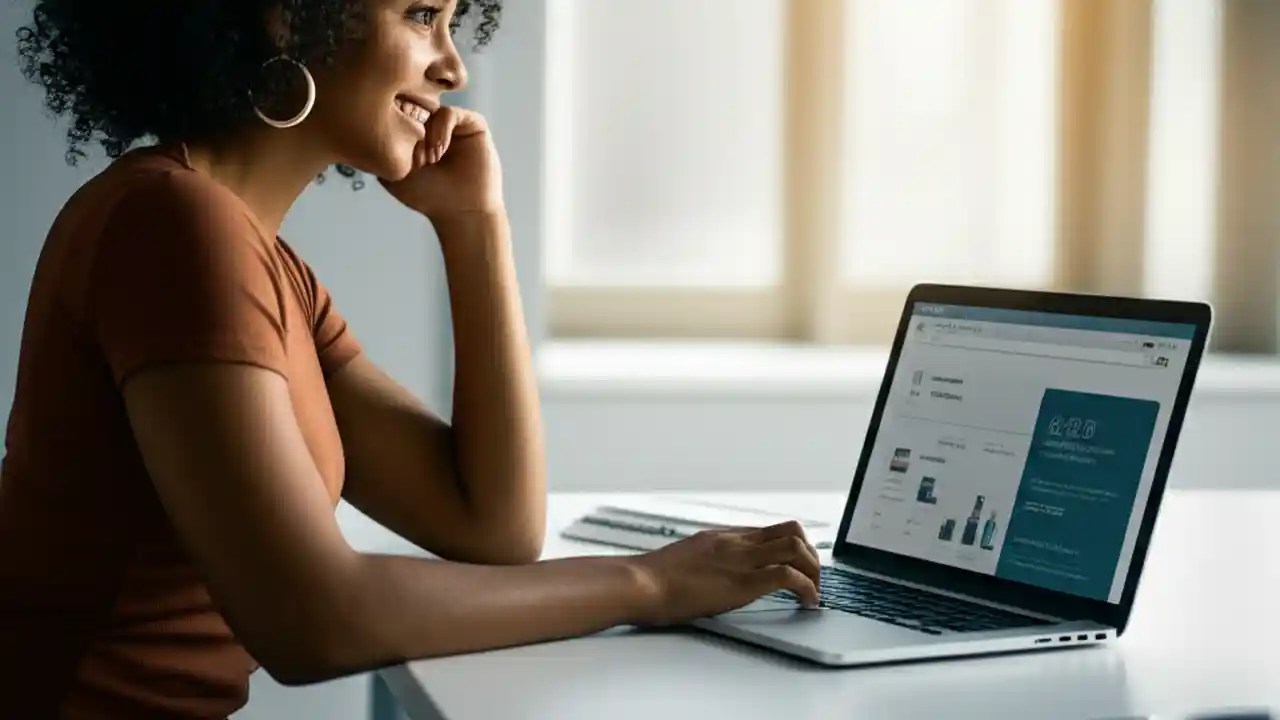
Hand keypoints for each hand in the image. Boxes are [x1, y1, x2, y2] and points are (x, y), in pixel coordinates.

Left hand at [380, 106, 504, 222]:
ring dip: (425, 133)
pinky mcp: (473, 124)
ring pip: (430, 109)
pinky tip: (440, 151)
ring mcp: (453, 124)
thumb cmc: (428, 196)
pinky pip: (450, 113)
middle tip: (415, 158)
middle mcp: (433, 126)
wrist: (462, 211)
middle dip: (409, 128)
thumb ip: (381, 148)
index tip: (397, 155)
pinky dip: (441, 129)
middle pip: (413, 107)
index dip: (393, 128)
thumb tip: (373, 123)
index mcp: (415, 134)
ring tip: (430, 159)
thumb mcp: (393, 172)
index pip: (397, 113)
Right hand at [627, 521, 822, 626]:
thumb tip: (707, 577)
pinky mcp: (743, 581)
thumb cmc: (651, 579)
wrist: (641, 583)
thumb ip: (703, 562)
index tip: (797, 565)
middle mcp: (736, 542)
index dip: (791, 547)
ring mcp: (741, 559)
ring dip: (814, 570)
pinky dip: (807, 589)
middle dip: (810, 554)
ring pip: (796, 547)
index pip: (769, 531)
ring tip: (814, 592)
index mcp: (722, 537)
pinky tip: (807, 603)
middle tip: (812, 578)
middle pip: (791, 531)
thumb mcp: (683, 560)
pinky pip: (788, 576)